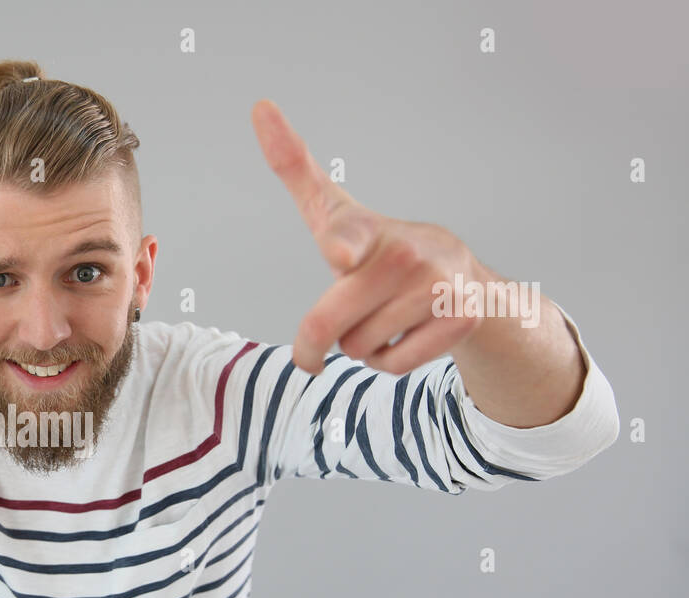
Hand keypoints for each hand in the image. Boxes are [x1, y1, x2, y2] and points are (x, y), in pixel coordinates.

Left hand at [251, 100, 484, 375]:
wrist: (464, 281)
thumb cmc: (380, 249)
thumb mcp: (336, 213)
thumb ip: (296, 171)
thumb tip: (259, 105)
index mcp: (363, 230)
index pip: (346, 234)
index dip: (342, 246)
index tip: (340, 252)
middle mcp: (403, 253)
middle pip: (326, 325)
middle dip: (316, 342)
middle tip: (327, 334)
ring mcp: (436, 286)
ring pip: (358, 350)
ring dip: (361, 346)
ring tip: (387, 315)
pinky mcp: (460, 318)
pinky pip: (390, 366)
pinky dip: (389, 362)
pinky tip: (409, 333)